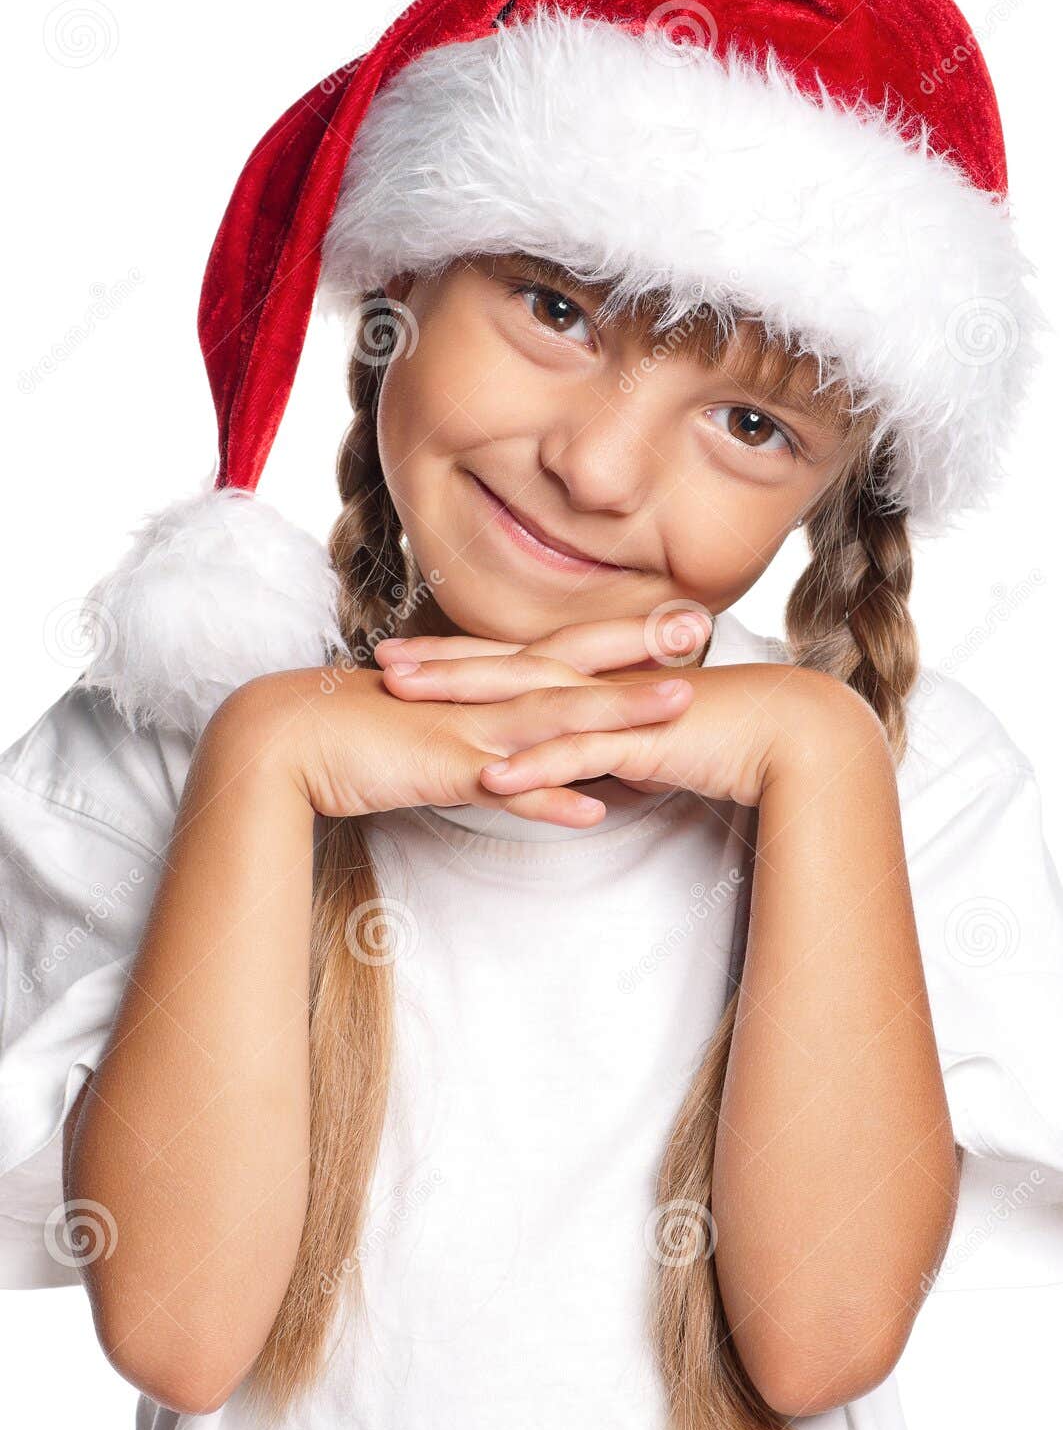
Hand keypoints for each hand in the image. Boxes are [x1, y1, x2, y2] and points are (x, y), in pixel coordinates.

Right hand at [205, 658, 698, 826]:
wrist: (286, 739)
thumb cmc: (359, 733)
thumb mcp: (435, 726)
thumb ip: (487, 737)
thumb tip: (527, 756)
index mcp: (483, 682)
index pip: (564, 649)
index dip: (623, 632)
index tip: (682, 616)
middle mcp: (483, 696)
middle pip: (573, 666)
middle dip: (639, 648)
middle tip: (702, 626)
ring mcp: (466, 729)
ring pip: (553, 718)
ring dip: (617, 713)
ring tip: (678, 707)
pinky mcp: (442, 768)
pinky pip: (503, 788)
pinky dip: (546, 800)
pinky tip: (592, 813)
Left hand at [374, 615, 863, 807]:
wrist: (796, 737)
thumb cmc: (730, 738)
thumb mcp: (654, 741)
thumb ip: (616, 747)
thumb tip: (591, 763)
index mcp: (601, 678)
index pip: (518, 661)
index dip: (461, 658)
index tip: (409, 657)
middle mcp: (602, 681)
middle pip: (507, 666)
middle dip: (441, 664)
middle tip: (379, 663)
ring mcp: (619, 705)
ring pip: (529, 697)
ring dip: (464, 697)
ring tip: (404, 699)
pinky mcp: (644, 738)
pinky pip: (579, 753)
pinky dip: (533, 766)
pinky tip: (488, 778)